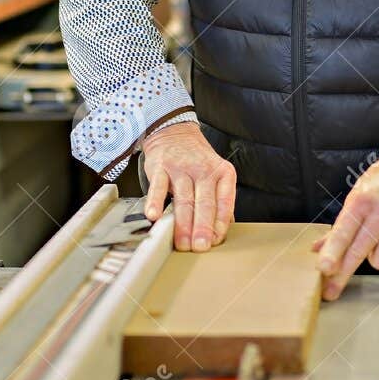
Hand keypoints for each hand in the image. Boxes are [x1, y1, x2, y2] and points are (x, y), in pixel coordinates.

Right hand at [141, 122, 236, 251]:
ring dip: (182, 224)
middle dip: (202, 228)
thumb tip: (223, 230)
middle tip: (200, 247)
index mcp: (222, 173)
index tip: (215, 241)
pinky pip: (158, 187)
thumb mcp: (216, 175)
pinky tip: (154, 216)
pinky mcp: (160, 167)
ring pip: (183, 199)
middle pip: (204, 203)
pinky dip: (155, 202)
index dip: (220, 224)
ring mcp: (181, 168)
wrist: (174, 132)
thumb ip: (220, 201)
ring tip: (181, 243)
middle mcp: (204, 170)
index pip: (224, 202)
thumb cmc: (197, 160)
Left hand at [314, 148, 378, 300]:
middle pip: (357, 253)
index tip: (324, 270)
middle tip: (331, 292)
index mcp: (361, 202)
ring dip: (376, 259)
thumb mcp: (357, 195)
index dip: (332, 253)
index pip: (342, 233)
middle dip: (341, 275)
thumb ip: (339, 226)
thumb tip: (317, 248)